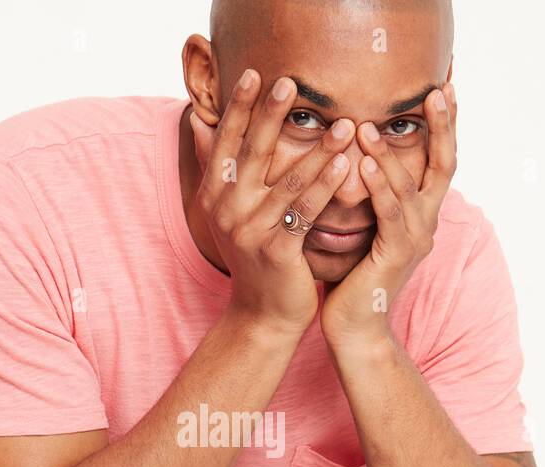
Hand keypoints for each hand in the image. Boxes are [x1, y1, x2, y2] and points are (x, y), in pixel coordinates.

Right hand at [190, 70, 355, 333]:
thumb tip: (199, 120)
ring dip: (318, 149)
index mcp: (214, 195)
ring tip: (344, 122)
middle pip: (252, 152)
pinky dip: (326, 185)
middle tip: (292, 81)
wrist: (262, 314)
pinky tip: (346, 164)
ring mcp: (250, 231)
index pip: (226, 142)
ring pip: (288, 180)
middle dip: (272, 114)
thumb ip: (218, 166)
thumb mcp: (228, 211)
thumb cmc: (254, 257)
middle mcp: (227, 210)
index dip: (239, 107)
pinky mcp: (276, 250)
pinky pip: (305, 210)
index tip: (254, 74)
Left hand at [320, 83, 457, 348]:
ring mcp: (415, 239)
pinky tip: (364, 164)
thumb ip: (368, 195)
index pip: (439, 160)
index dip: (444, 125)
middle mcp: (427, 223)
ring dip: (389, 153)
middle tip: (437, 90)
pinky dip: (379, 187)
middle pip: (445, 164)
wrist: (357, 330)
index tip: (442, 88)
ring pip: (410, 186)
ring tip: (368, 123)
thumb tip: (349, 156)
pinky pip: (390, 214)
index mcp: (421, 214)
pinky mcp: (396, 255)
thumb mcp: (363, 228)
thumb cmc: (353, 280)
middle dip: (442, 127)